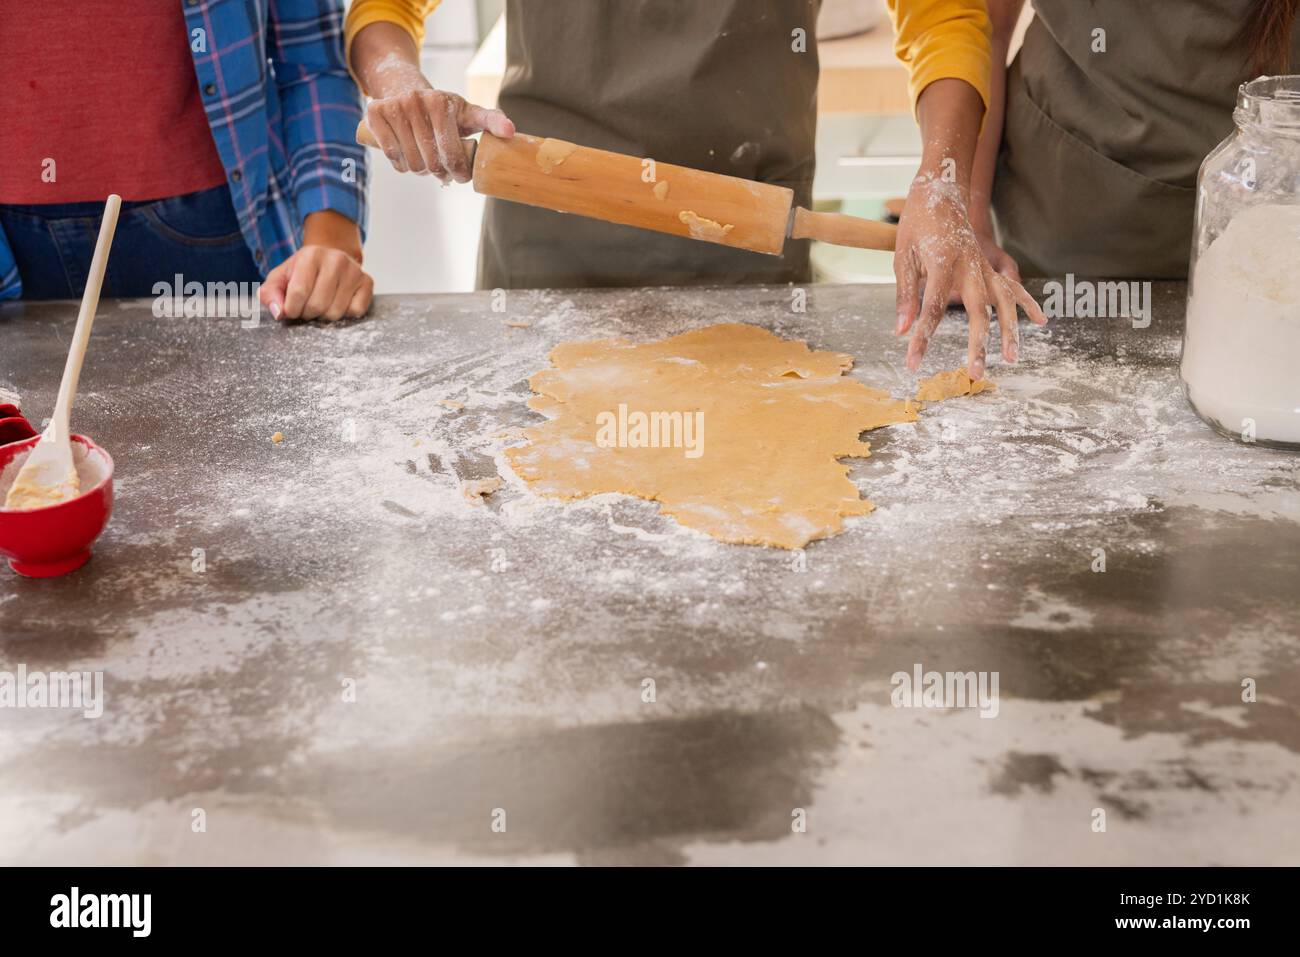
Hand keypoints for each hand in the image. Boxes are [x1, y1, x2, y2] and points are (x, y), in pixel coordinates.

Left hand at [259, 212, 372, 320]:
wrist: (329, 258)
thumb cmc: (302, 272)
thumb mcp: (280, 278)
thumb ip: (270, 294)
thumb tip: (278, 313)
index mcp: (310, 255)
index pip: (298, 292)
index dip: (291, 309)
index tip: (291, 309)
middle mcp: (335, 260)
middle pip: (317, 305)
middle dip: (307, 313)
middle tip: (306, 306)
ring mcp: (354, 271)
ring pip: (335, 312)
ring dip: (324, 315)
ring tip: (321, 304)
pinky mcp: (367, 283)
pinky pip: (355, 312)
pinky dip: (345, 314)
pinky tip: (338, 302)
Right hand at [366, 84, 514, 181]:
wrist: (405, 90)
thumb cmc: (444, 111)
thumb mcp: (469, 112)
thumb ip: (491, 120)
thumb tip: (511, 132)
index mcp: (442, 103)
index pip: (452, 153)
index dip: (459, 172)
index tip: (462, 175)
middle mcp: (416, 101)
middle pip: (432, 163)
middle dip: (440, 172)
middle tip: (443, 167)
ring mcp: (394, 107)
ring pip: (412, 163)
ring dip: (421, 170)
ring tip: (426, 159)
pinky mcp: (375, 114)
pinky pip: (392, 157)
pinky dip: (401, 165)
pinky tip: (408, 156)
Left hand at [895, 174, 1044, 378]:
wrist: (942, 188)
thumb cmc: (917, 223)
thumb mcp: (902, 256)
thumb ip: (906, 294)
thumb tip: (901, 331)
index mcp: (943, 263)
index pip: (931, 310)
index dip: (922, 339)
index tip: (913, 363)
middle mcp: (970, 266)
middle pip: (979, 313)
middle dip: (978, 346)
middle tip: (975, 374)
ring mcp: (985, 265)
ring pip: (1004, 303)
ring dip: (1010, 332)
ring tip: (1013, 359)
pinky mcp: (992, 264)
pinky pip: (1014, 287)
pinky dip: (1028, 303)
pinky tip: (1042, 322)